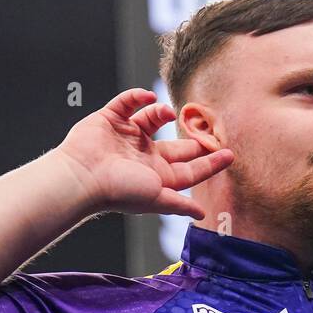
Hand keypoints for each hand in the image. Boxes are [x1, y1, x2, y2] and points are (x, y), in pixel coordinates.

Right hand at [54, 88, 233, 217]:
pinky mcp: (109, 120)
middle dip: (193, 138)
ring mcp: (126, 136)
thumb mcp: (157, 198)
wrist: (84, 177)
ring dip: (161, 113)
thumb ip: (179, 204)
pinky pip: (126, 103)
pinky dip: (137, 97)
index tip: (229, 154)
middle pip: (175, 145)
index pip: (190, 169)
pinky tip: (148, 98)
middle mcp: (143, 156)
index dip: (209, 162)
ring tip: (166, 111)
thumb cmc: (120, 191)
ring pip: (151, 120)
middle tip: (209, 126)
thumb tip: (202, 214)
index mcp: (156, 175)